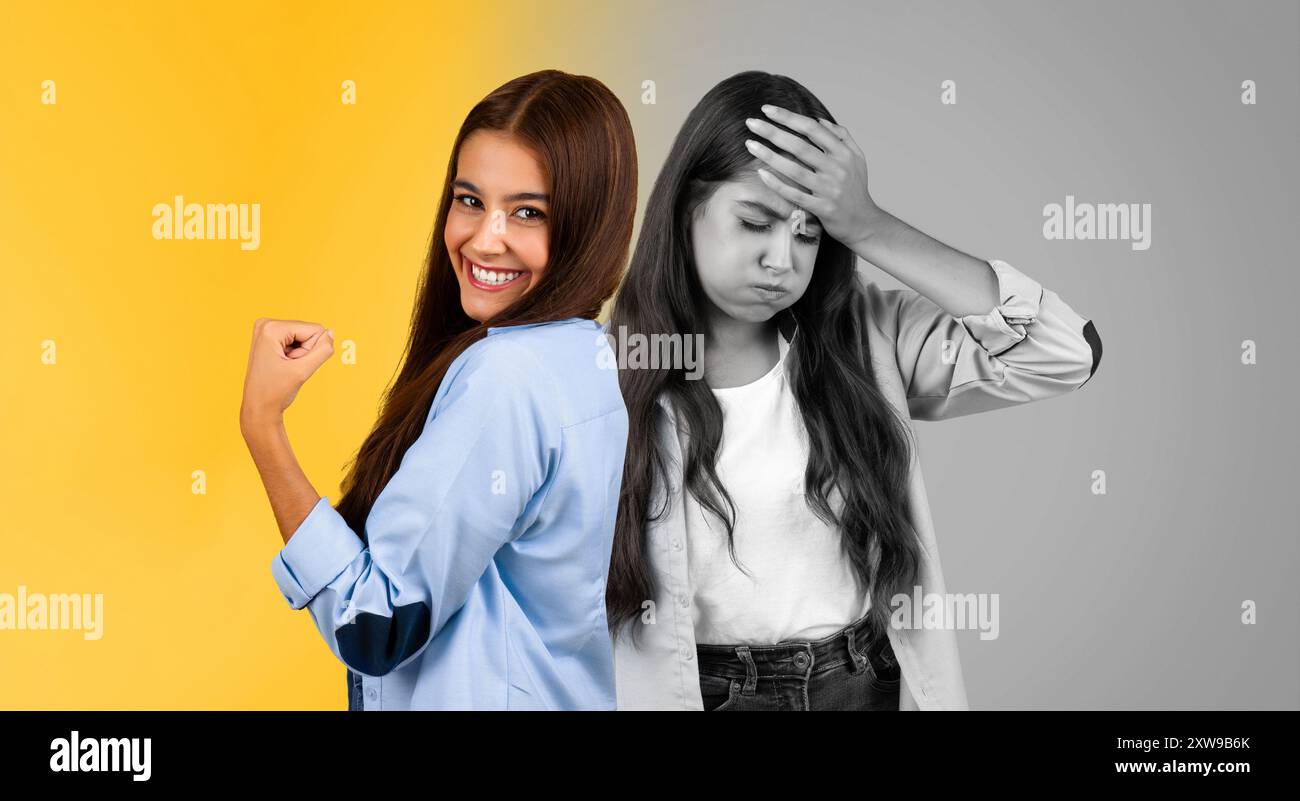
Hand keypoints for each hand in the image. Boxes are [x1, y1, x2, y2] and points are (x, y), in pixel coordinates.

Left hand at [240, 317, 333, 429]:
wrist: (259, 407)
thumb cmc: (275, 392)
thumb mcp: (303, 371)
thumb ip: (323, 350)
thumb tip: (331, 333)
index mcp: (271, 328)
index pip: (314, 330)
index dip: (310, 352)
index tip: (292, 365)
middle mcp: (266, 324)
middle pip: (307, 331)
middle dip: (304, 352)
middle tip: (287, 367)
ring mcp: (266, 330)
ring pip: (303, 337)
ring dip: (299, 355)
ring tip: (284, 367)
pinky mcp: (268, 337)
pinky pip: (295, 341)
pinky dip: (293, 355)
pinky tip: (281, 366)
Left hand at [744, 104, 882, 250]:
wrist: (863, 222)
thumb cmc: (855, 188)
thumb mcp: (857, 158)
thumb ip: (842, 136)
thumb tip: (819, 120)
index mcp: (844, 153)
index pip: (812, 129)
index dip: (788, 117)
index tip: (767, 110)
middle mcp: (837, 169)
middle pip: (800, 146)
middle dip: (773, 132)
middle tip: (751, 122)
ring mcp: (829, 189)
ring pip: (795, 169)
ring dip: (770, 156)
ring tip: (750, 144)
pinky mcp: (821, 208)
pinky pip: (795, 194)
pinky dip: (778, 184)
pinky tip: (762, 174)